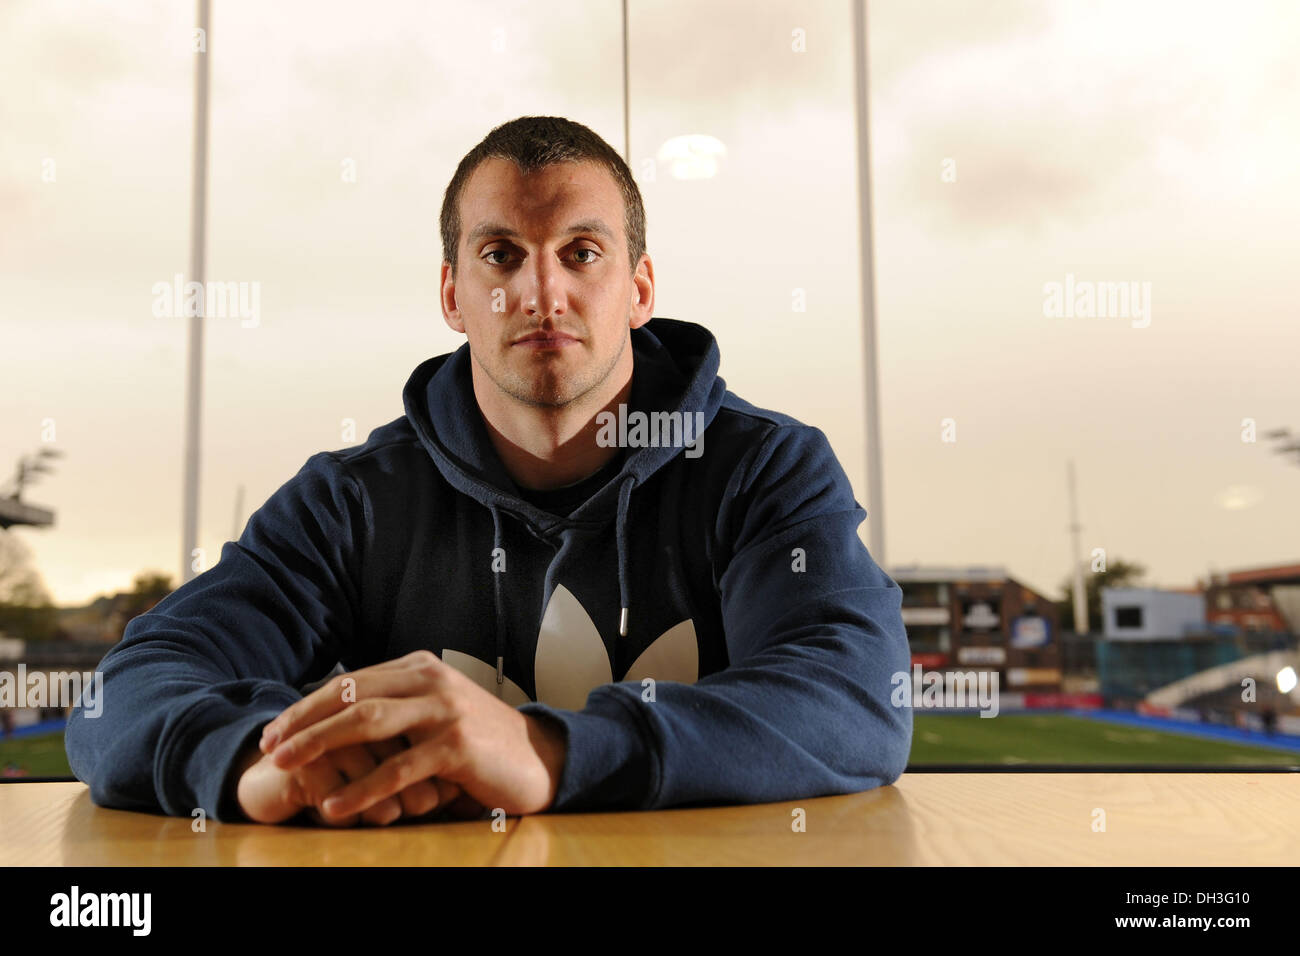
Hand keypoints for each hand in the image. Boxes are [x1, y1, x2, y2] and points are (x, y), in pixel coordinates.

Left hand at [256, 650, 566, 819]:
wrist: (538, 758)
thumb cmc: (479, 742)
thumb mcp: (435, 711)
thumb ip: (396, 706)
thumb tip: (334, 717)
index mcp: (420, 667)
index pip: (351, 681)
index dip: (308, 705)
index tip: (274, 730)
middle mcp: (431, 680)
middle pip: (351, 696)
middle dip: (303, 722)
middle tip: (268, 746)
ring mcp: (445, 710)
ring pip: (367, 724)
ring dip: (320, 745)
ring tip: (286, 766)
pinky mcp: (457, 746)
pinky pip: (398, 769)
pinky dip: (362, 790)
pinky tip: (336, 807)